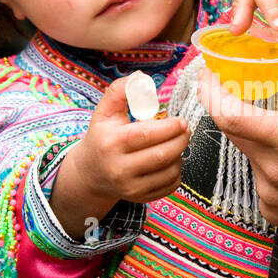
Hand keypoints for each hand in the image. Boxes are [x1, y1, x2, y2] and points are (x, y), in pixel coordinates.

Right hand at [50, 77, 189, 237]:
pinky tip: (169, 160)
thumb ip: (121, 91)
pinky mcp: (140, 198)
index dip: (170, 127)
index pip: (148, 135)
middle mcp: (119, 168)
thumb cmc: (102, 137)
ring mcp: (130, 187)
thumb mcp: (105, 111)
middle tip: (186, 129)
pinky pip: (170, 185)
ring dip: (179, 154)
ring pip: (170, 171)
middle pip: (162, 155)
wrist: (91, 172)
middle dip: (181, 139)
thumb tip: (141, 78)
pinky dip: (176, 171)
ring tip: (175, 143)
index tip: (181, 120)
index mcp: (111, 143)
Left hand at [200, 28, 277, 277]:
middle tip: (233, 84)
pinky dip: (269, 163)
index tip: (209, 72)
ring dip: (256, 136)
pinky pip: (260, 179)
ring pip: (248, 154)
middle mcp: (270, 171)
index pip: (228, 115)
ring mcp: (269, 196)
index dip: (211, 92)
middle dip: (229, 105)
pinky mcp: (272, 214)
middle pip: (232, 131)